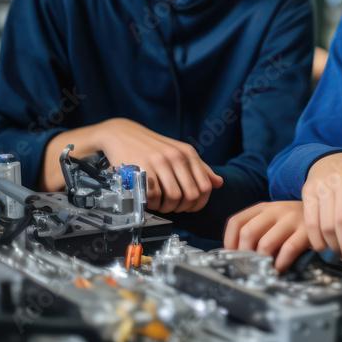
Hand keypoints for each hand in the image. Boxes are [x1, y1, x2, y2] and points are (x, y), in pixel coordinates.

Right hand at [92, 118, 222, 213]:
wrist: (122, 134)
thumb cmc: (152, 147)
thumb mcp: (178, 152)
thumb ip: (199, 168)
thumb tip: (219, 183)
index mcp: (187, 152)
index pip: (205, 186)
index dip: (200, 202)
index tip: (189, 206)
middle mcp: (175, 156)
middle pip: (191, 195)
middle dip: (183, 207)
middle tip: (174, 207)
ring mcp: (158, 162)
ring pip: (174, 197)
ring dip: (168, 207)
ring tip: (161, 203)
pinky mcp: (141, 168)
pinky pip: (154, 197)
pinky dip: (153, 204)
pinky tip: (150, 200)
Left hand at [224, 201, 310, 271]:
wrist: (323, 211)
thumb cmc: (291, 223)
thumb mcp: (272, 220)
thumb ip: (255, 230)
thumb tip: (236, 256)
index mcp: (262, 208)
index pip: (236, 222)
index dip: (229, 242)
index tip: (232, 257)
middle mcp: (274, 210)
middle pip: (248, 232)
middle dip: (244, 254)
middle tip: (248, 267)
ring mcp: (291, 219)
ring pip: (266, 243)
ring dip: (263, 261)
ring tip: (265, 270)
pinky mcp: (306, 231)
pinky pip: (288, 249)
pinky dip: (281, 263)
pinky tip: (280, 268)